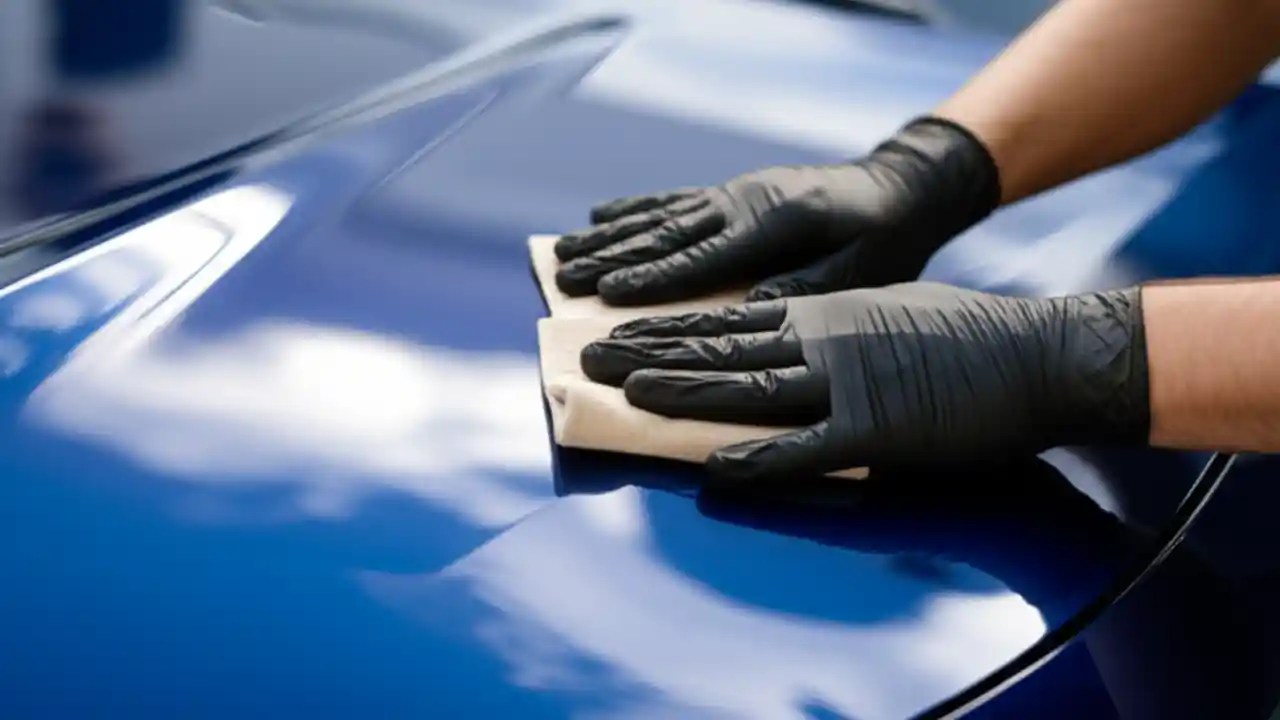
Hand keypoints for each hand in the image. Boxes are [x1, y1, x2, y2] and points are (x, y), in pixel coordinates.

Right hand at [554, 118, 998, 305]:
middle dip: (611, 257)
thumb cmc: (887, 239)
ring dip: (608, 235)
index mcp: (775, 225)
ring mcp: (734, 192)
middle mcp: (744, 202)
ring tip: (562, 253)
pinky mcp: (732, 192)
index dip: (653, 277)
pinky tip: (599, 214)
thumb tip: (750, 307)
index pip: (703, 258)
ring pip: (660, 216)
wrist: (899, 187)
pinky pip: (674, 199)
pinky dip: (634, 208)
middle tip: (562, 277)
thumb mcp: (864, 270)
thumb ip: (807, 285)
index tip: (605, 292)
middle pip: (667, 234)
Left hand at [580, 282, 1149, 483]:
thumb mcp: (883, 312)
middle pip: (719, 346)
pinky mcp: (877, 428)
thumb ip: (828, 329)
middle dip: (651, 354)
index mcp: (823, 312)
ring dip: (684, 391)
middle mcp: (823, 339)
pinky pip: (805, 449)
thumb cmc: (962, 337)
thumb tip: (784, 340)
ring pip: (747, 387)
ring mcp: (847, 382)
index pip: (727, 319)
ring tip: (628, 395)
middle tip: (590, 360)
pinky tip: (714, 467)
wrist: (1033, 355)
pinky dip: (758, 460)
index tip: (618, 331)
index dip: (667, 328)